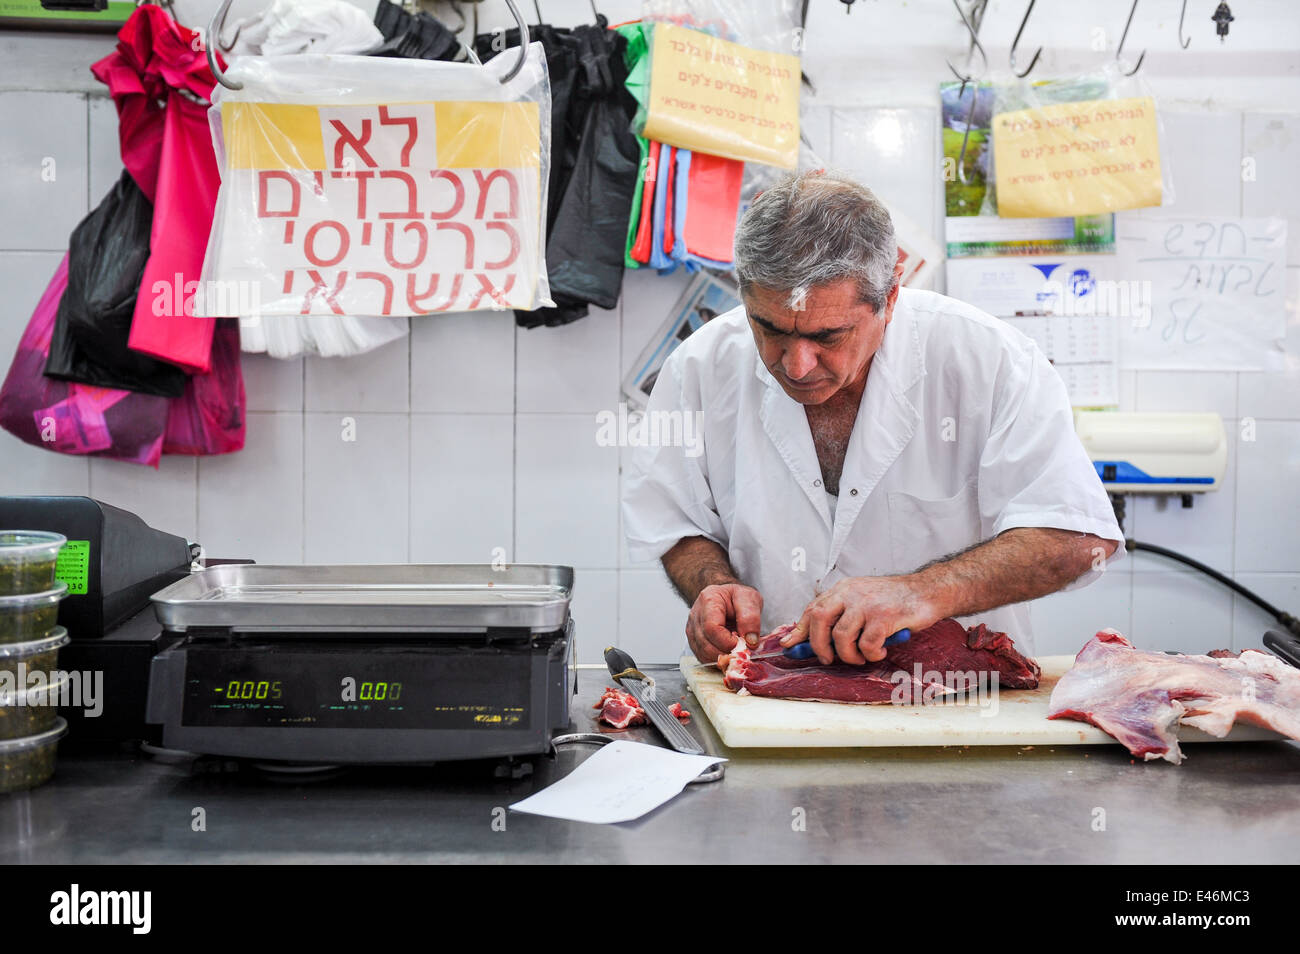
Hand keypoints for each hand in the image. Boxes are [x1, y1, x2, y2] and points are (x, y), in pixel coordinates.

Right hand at [686, 583, 762, 663]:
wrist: (730, 599)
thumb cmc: (738, 598)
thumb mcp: (750, 599)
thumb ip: (751, 618)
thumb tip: (750, 641)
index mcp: (708, 600)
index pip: (712, 628)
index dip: (728, 642)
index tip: (743, 644)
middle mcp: (696, 614)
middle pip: (706, 643)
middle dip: (726, 653)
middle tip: (742, 651)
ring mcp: (692, 629)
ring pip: (703, 653)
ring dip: (722, 658)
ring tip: (736, 650)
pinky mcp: (694, 640)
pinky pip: (703, 657)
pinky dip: (717, 660)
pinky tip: (728, 652)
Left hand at [787, 576, 937, 664]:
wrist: (926, 592)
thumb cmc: (893, 601)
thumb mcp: (861, 599)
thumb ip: (840, 613)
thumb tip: (812, 639)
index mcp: (843, 589)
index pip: (813, 608)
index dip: (799, 629)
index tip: (789, 644)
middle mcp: (851, 593)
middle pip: (819, 619)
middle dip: (818, 644)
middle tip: (827, 658)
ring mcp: (867, 604)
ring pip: (841, 636)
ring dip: (848, 655)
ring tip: (860, 657)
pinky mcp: (884, 617)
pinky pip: (867, 645)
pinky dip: (871, 655)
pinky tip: (880, 652)